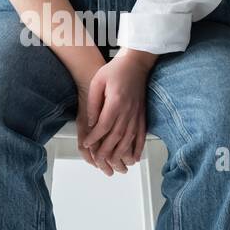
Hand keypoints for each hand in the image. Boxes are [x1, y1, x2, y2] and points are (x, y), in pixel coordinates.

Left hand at [75, 51, 149, 175]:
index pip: (104, 126)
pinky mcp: (142, 115)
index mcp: (116, 102)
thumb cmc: (116, 70)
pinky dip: (138, 148)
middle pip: (116, 137)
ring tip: (114, 165)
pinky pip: (141, 135)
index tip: (87, 145)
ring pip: (129, 139)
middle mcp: (128, 111)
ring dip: (121, 154)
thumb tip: (91, 123)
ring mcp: (137, 114)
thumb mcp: (98, 82)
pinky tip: (134, 158)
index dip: (95, 138)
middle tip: (98, 162)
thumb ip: (94, 103)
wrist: (136, 63)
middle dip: (106, 152)